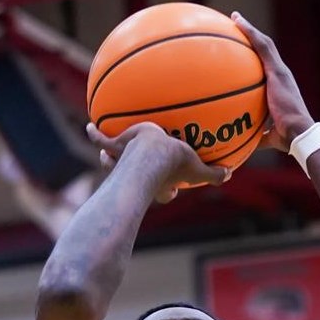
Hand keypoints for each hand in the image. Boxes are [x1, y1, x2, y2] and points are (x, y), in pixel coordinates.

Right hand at [86, 122, 229, 201]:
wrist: (152, 152)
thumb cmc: (174, 163)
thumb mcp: (197, 169)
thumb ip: (213, 174)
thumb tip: (230, 175)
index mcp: (161, 182)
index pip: (166, 192)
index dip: (170, 192)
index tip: (174, 190)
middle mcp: (140, 176)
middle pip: (138, 180)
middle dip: (139, 178)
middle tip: (136, 170)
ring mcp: (124, 162)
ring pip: (113, 161)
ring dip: (108, 158)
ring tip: (104, 152)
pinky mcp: (116, 147)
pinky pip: (101, 141)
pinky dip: (95, 134)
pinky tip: (89, 126)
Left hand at [229, 12, 314, 151]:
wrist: (298, 133)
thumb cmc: (287, 137)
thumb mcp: (269, 135)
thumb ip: (259, 135)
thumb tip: (247, 142)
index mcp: (281, 86)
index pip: (269, 65)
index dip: (258, 55)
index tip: (247, 49)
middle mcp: (282, 75)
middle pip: (266, 49)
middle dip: (253, 37)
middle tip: (238, 26)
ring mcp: (280, 71)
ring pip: (264, 43)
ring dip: (249, 29)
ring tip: (235, 18)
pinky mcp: (277, 71)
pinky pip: (262, 46)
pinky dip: (250, 33)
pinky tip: (238, 23)